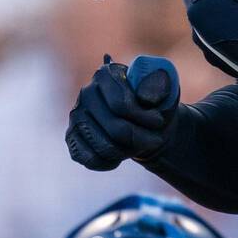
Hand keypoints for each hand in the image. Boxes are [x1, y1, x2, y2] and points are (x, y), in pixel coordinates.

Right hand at [66, 55, 180, 170]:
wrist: (145, 125)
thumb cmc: (155, 106)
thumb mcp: (166, 91)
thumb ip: (159, 87)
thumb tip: (145, 99)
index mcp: (106, 74)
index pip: (121, 105)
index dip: (144, 118)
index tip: (158, 122)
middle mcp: (86, 93)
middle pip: (115, 129)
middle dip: (140, 138)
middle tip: (155, 140)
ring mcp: (76, 116)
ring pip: (104, 147)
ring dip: (128, 151)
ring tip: (139, 145)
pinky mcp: (71, 137)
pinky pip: (90, 159)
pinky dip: (110, 162)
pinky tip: (120, 155)